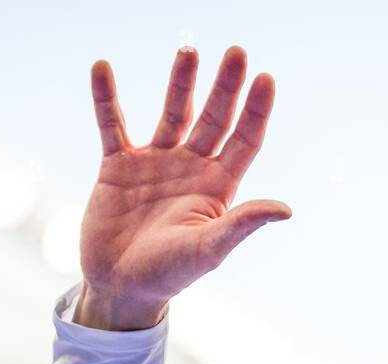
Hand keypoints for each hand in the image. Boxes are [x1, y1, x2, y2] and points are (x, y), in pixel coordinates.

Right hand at [75, 46, 290, 329]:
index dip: (256, 111)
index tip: (266, 79)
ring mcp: (155, 163)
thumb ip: (242, 224)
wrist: (120, 288)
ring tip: (189, 50)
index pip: (244, 140)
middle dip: (225, 87)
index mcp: (217, 188)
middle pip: (213, 118)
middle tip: (237, 52)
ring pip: (172, 113)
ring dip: (180, 82)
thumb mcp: (208, 250)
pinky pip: (112, 125)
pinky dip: (106, 98)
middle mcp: (191, 169)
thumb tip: (286, 209)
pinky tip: (102, 67)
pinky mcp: (118, 166)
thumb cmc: (169, 275)